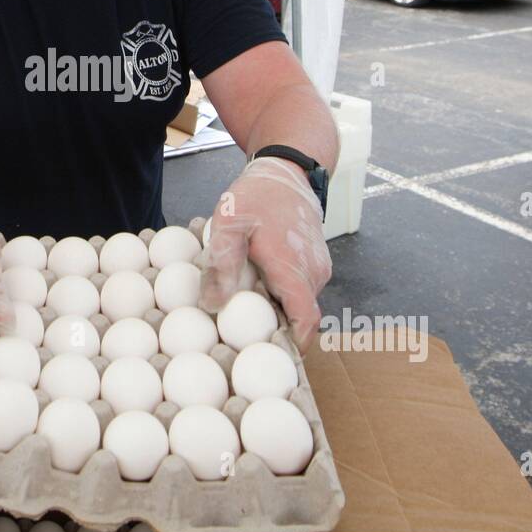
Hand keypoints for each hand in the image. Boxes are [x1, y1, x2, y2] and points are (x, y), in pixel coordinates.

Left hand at [201, 156, 331, 351]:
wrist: (287, 171)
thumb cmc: (258, 195)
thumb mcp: (229, 222)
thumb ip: (222, 263)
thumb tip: (213, 305)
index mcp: (295, 267)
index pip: (305, 321)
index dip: (292, 346)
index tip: (268, 360)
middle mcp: (314, 272)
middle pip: (298, 316)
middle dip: (272, 331)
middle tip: (238, 339)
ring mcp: (317, 268)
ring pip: (297, 303)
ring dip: (273, 309)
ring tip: (240, 310)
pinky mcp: (314, 263)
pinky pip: (297, 289)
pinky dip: (277, 293)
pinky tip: (252, 286)